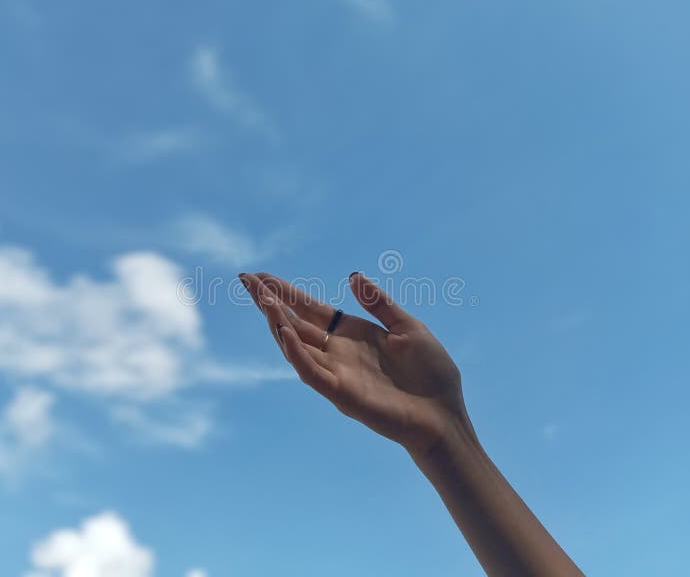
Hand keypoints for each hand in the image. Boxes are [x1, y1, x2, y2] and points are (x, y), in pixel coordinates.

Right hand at [241, 271, 472, 455]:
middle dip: (269, 301)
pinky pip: (311, 372)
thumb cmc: (432, 374)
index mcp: (351, 334)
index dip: (285, 292)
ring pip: (295, 345)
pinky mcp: (341, 394)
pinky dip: (295, 353)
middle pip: (294, 323)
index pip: (309, 309)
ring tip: (261, 299)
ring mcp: (336, 373)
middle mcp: (337, 352)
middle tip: (245, 279)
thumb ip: (379, 304)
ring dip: (277, 322)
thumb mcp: (408, 328)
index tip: (260, 276)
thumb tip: (352, 275)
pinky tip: (284, 332)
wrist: (444, 414)